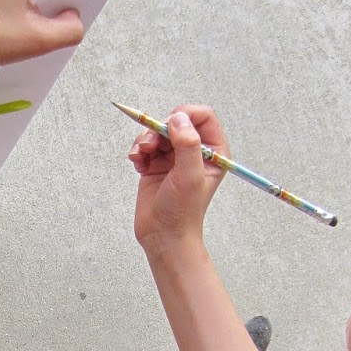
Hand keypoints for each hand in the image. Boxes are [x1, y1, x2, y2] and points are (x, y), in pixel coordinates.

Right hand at [131, 105, 228, 254]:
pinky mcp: (156, 164)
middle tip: (150, 145)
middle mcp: (195, 151)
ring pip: (158, 131)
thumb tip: (178, 117)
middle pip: (176, 120)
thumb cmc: (183, 211)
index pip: (202, 116)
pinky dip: (138, 150)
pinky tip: (137, 163)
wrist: (163, 235)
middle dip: (159, 129)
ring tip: (141, 156)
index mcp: (213, 152)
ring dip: (145, 139)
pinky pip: (145, 145)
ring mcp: (174, 157)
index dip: (185, 114)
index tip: (169, 125)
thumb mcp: (189, 175)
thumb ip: (187, 143)